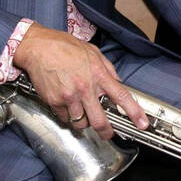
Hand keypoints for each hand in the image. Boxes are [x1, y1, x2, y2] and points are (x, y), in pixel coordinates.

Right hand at [13, 24, 148, 140]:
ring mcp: (69, 97)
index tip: (142, 124)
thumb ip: (107, 68)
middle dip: (106, 132)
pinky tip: (67, 105)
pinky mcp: (54, 102)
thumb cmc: (64, 46)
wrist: (38, 47)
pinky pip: (65, 118)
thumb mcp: (93, 51)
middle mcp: (85, 88)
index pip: (121, 97)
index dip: (134, 113)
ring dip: (84, 122)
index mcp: (98, 74)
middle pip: (100, 121)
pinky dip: (68, 116)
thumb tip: (117, 82)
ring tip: (82, 112)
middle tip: (108, 134)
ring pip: (81, 123)